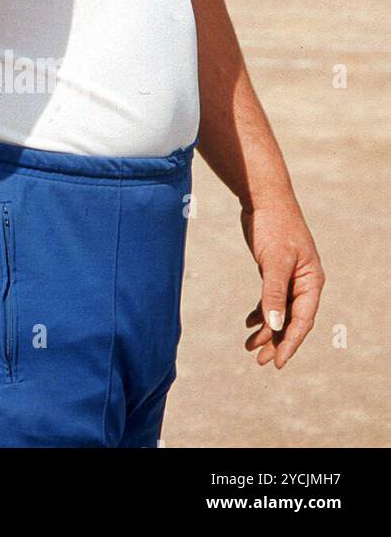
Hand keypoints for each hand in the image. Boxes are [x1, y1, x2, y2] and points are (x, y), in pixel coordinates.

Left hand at [240, 201, 323, 367]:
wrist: (264, 198)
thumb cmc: (273, 227)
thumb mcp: (273, 262)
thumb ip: (273, 293)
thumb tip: (274, 326)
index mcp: (311, 282)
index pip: (302, 321)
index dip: (289, 343)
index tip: (277, 363)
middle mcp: (304, 282)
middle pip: (291, 320)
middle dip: (276, 341)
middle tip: (259, 361)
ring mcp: (290, 277)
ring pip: (280, 311)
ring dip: (267, 329)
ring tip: (250, 347)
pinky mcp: (275, 270)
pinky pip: (271, 299)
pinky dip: (262, 312)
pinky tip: (250, 323)